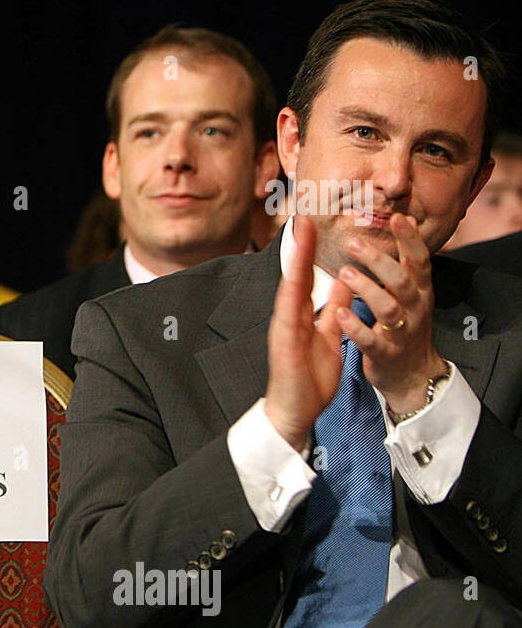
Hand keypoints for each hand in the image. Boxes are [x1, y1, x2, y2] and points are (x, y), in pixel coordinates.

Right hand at [265, 214, 350, 451]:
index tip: (316, 224)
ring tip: (300, 235)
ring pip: (290, 288)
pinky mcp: (283, 344)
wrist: (294, 412)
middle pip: (296, 275)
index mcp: (302, 315)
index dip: (312, 250)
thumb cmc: (310, 379)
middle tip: (305, 215)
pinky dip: (291, 296)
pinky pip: (288, 317)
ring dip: (294, 261)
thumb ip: (334, 309)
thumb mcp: (329, 336)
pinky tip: (294, 278)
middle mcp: (290, 317)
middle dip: (301, 245)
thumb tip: (344, 283)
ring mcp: (283, 329)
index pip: (308, 276)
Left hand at [334, 213, 445, 412]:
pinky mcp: (386, 354)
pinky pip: (372, 340)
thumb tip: (406, 224)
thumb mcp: (410, 296)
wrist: (413, 376)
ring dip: (367, 289)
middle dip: (379, 260)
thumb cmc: (406, 329)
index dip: (410, 240)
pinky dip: (356, 327)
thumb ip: (405, 265)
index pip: (419, 261)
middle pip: (401, 280)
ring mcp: (401, 333)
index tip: (399, 217)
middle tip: (353, 242)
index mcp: (418, 292)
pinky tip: (340, 314)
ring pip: (389, 308)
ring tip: (345, 273)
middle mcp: (414, 310)